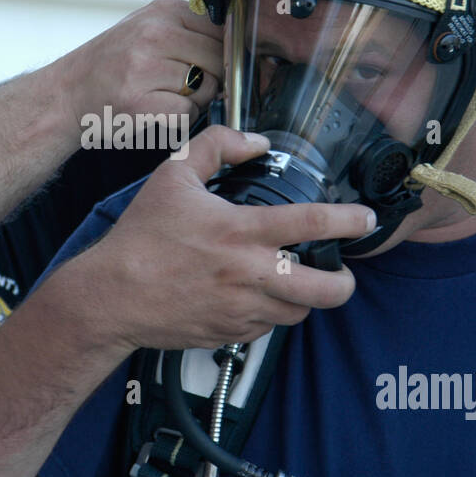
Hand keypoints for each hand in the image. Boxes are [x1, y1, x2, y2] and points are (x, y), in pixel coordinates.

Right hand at [54, 0, 223, 128]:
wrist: (66, 95)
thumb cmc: (112, 66)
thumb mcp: (146, 29)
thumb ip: (187, 30)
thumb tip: (236, 45)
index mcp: (161, 11)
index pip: (219, 29)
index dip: (223, 54)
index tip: (213, 68)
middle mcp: (154, 34)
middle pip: (217, 59)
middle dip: (211, 80)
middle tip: (187, 89)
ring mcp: (145, 67)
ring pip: (205, 88)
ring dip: (194, 101)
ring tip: (165, 98)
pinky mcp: (139, 101)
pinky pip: (187, 113)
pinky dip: (179, 120)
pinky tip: (157, 113)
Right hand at [76, 126, 373, 352]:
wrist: (111, 297)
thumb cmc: (140, 238)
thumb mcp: (172, 175)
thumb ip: (216, 146)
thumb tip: (255, 142)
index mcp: (240, 231)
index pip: (313, 224)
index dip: (349, 221)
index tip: (364, 219)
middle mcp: (248, 274)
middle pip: (325, 289)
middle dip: (344, 282)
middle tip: (342, 272)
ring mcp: (242, 309)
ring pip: (299, 312)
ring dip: (305, 298)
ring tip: (297, 283)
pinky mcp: (230, 334)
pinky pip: (267, 328)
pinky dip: (271, 313)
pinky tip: (256, 297)